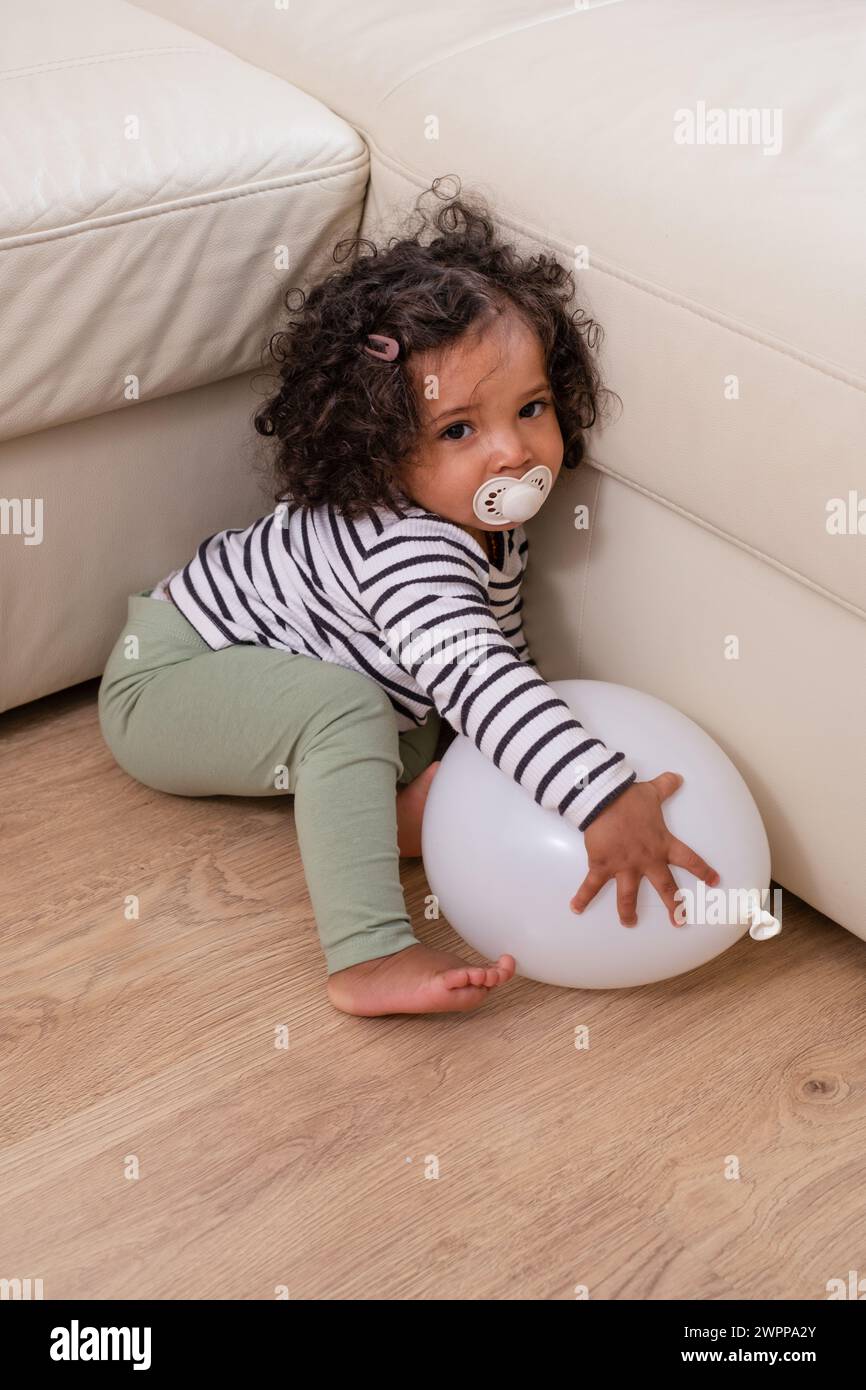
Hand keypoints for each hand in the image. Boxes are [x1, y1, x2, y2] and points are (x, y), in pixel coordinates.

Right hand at [570, 771, 718, 926]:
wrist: (604, 800)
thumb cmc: (630, 798)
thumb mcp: (652, 791)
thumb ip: (666, 786)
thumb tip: (677, 777)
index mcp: (662, 844)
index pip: (689, 859)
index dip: (703, 870)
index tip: (714, 881)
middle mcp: (646, 860)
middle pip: (665, 886)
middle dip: (674, 905)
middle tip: (680, 921)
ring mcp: (623, 865)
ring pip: (628, 895)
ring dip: (628, 911)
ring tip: (629, 922)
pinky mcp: (601, 865)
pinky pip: (591, 885)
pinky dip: (582, 897)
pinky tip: (576, 908)